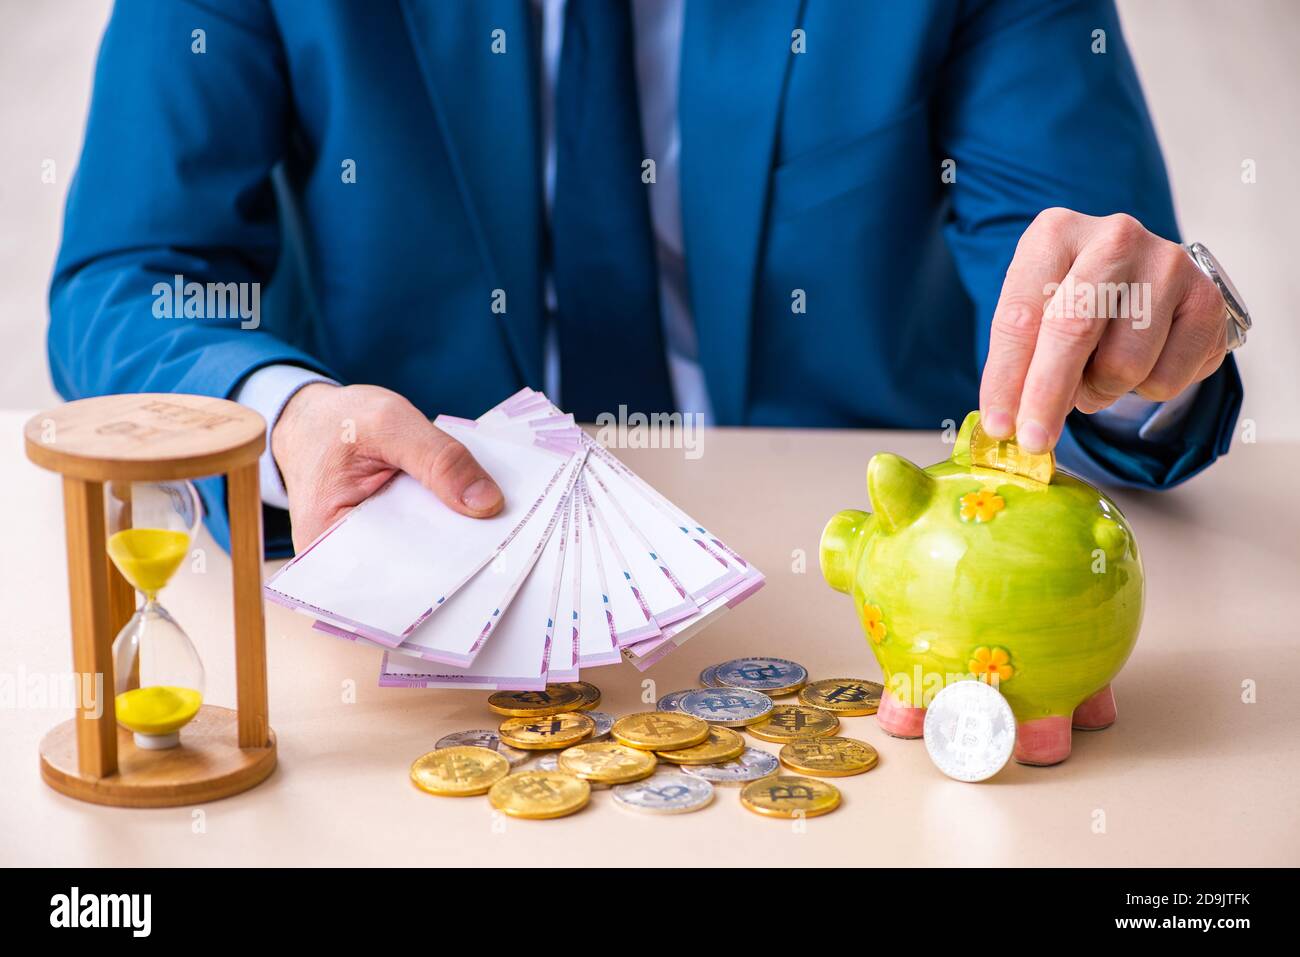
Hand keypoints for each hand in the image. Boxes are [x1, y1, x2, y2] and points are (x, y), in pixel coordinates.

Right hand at [271, 383, 503, 551]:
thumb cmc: (338, 421)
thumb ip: (437, 459)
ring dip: (459, 543)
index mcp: (324, 543)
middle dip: (457, 561)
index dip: (441, 574)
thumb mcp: (389, 424)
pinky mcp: (391, 538)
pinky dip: (451, 527)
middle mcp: (344, 561)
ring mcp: (369, 552)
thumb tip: (487, 504)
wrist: (317, 418)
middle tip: (510, 549)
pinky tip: (482, 520)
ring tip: (503, 535)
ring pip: (423, 557)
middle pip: (410, 571)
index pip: (389, 574)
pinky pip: (426, 539)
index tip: (492, 563)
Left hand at [980, 209, 1226, 451]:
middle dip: (1048, 396)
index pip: (1021, 316)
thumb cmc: (1074, 298)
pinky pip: (1165, 379)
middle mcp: (1114, 238)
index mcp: (1055, 234)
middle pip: (1074, 332)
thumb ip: (1018, 361)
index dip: (1006, 378)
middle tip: (1033, 442)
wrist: (1140, 279)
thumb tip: (1004, 425)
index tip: (997, 426)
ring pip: (1122, 365)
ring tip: (1097, 372)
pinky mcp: (1207, 300)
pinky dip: (1144, 390)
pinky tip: (1141, 362)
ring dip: (1100, 391)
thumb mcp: (1036, 313)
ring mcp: (1167, 265)